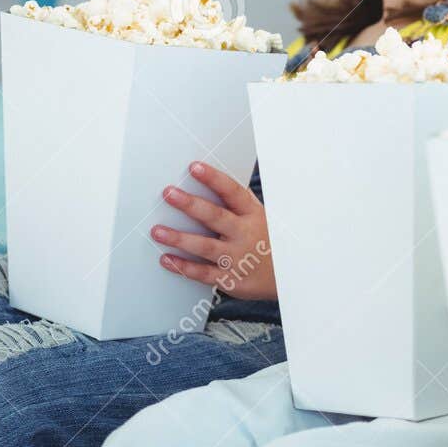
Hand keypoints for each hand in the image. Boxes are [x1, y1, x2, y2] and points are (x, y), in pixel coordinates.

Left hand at [151, 161, 276, 299]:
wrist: (289, 277)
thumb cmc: (267, 242)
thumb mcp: (263, 219)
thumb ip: (239, 205)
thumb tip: (209, 184)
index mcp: (254, 216)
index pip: (233, 193)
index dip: (214, 179)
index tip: (195, 167)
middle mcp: (245, 235)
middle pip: (215, 217)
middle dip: (190, 205)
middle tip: (169, 193)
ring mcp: (238, 258)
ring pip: (205, 246)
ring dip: (179, 238)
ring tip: (158, 231)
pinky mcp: (231, 279)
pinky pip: (203, 273)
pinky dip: (184, 267)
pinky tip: (167, 259)